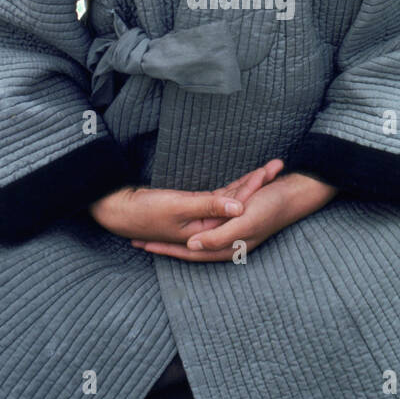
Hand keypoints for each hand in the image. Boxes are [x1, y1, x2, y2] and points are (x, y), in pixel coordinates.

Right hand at [89, 158, 285, 244]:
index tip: (270, 174)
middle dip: (258, 185)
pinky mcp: (197, 208)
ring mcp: (204, 218)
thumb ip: (211, 207)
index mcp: (208, 232)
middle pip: (239, 205)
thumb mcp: (180, 207)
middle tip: (278, 167)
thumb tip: (242, 209)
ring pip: (233, 199)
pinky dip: (237, 185)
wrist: (121, 211)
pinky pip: (222, 196)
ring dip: (251, 184)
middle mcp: (209, 228)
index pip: (238, 210)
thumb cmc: (147, 210)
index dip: (255, 191)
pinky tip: (252, 178)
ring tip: (272, 168)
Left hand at [129, 170, 338, 261]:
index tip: (141, 246)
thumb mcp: (243, 222)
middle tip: (138, 242)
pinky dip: (194, 217)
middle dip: (165, 243)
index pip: (190, 252)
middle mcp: (230, 240)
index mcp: (230, 246)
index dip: (166, 250)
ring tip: (153, 229)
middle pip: (190, 245)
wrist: (298, 192)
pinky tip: (181, 213)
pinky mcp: (236, 212)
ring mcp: (232, 227)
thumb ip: (217, 236)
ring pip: (198, 231)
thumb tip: (191, 246)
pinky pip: (208, 217)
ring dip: (177, 231)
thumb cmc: (272, 207)